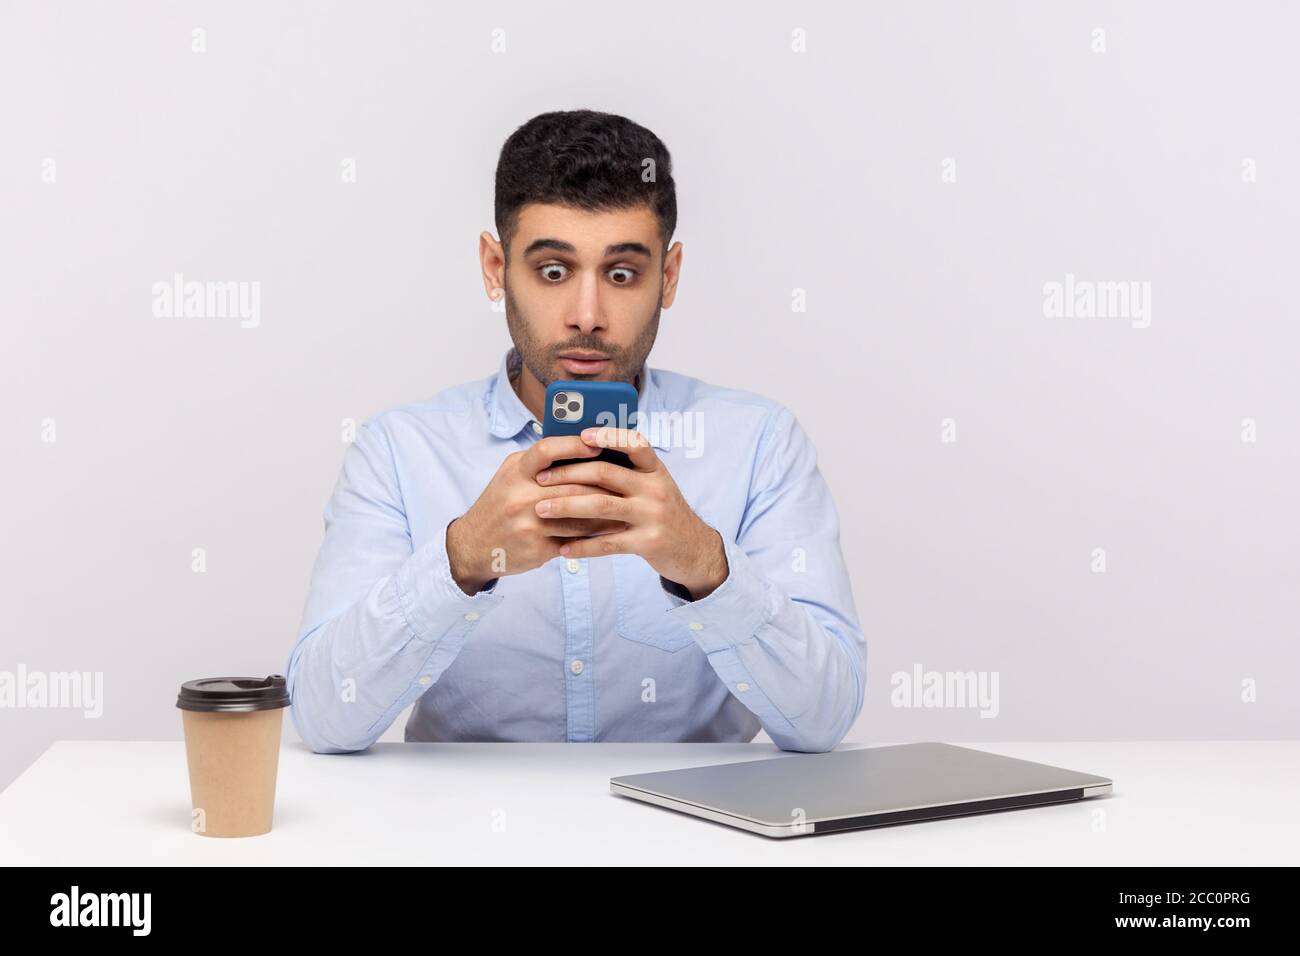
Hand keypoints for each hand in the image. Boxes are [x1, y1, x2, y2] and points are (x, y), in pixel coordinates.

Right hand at [446, 436, 626, 593]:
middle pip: (572, 485)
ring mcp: (528, 524)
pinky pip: (574, 541)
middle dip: (603, 484)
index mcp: (515, 472)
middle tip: (626, 481)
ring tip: (625, 507)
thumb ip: (539, 462)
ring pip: (578, 516)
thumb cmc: (500, 504)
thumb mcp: (510, 476)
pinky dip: (595, 536)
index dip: (574, 446)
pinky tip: (610, 532)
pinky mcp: (536, 548)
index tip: (598, 444)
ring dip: (606, 513)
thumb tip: (581, 446)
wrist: (473, 545)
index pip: (547, 450)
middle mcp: (520, 496)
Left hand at [532, 427, 728, 599]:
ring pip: (601, 506)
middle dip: (568, 474)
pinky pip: (608, 543)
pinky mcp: (648, 542)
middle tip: (540, 479)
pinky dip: (582, 546)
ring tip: (540, 510)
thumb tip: (580, 453)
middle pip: (605, 473)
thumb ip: (625, 472)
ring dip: (566, 507)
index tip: (581, 435)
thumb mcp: (653, 485)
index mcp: (655, 469)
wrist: (693, 549)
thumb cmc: (661, 511)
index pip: (634, 443)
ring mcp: (652, 515)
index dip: (608, 436)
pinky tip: (563, 549)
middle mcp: (655, 488)